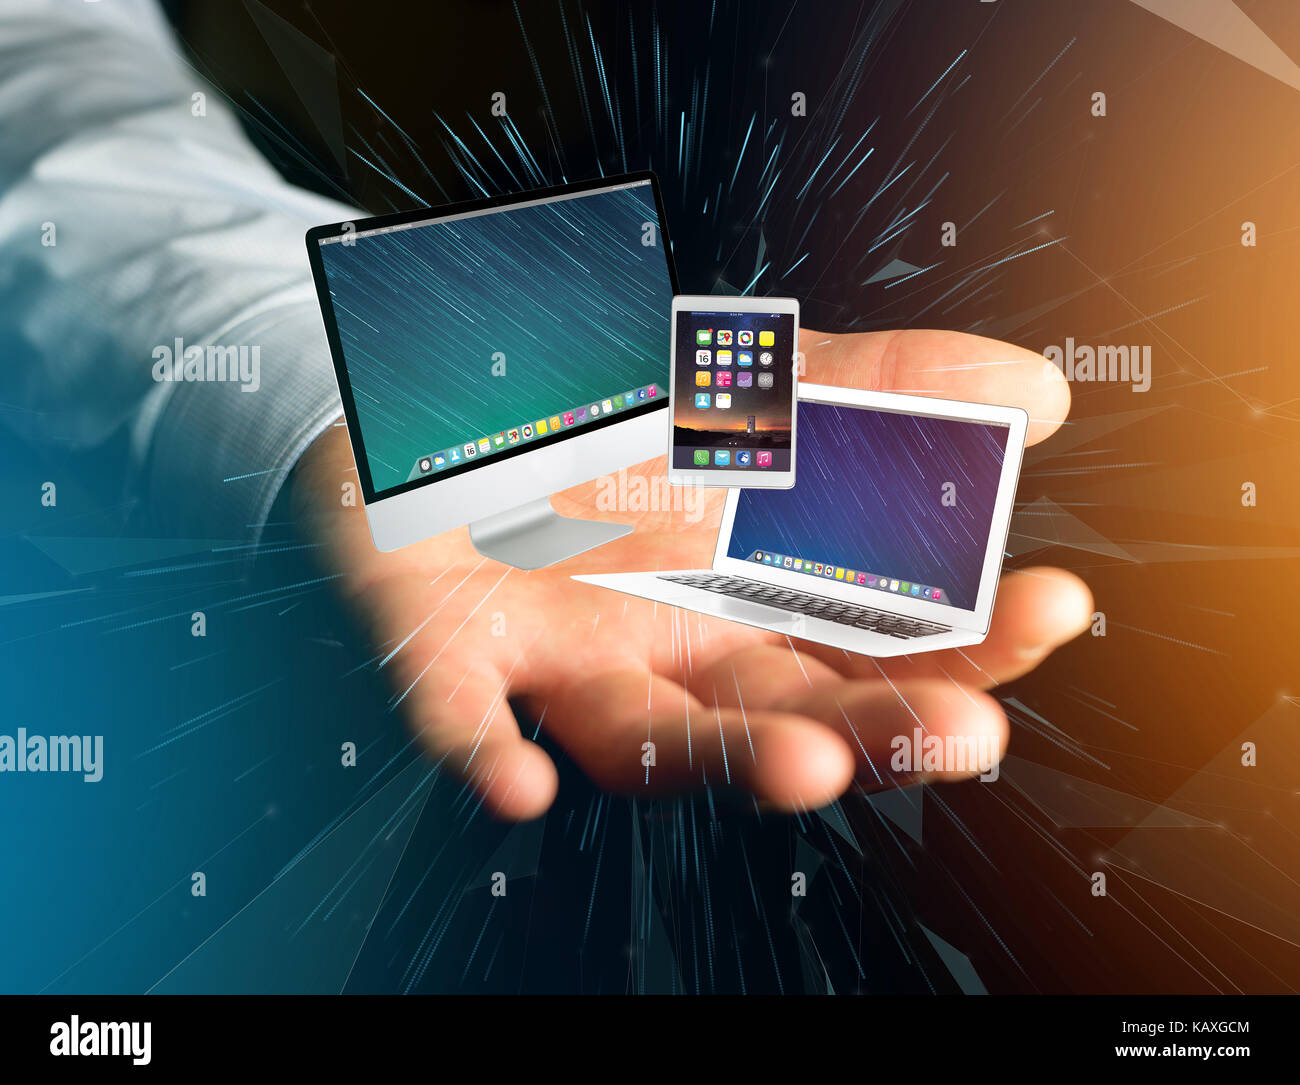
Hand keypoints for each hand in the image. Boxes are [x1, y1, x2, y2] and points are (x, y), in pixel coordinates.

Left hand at [292, 328, 1089, 819]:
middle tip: (967, 733)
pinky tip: (520, 783)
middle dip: (877, 728)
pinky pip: (468, 722)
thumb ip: (881, 394)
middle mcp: (674, 652)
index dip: (968, 636)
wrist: (438, 412)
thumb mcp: (750, 395)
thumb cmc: (608, 431)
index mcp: (753, 596)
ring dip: (723, 754)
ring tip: (805, 764)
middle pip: (788, 708)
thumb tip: (1042, 396)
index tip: (1051, 605)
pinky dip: (488, 752)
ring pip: (652, 737)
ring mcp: (563, 661)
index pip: (880, 639)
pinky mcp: (453, 657)